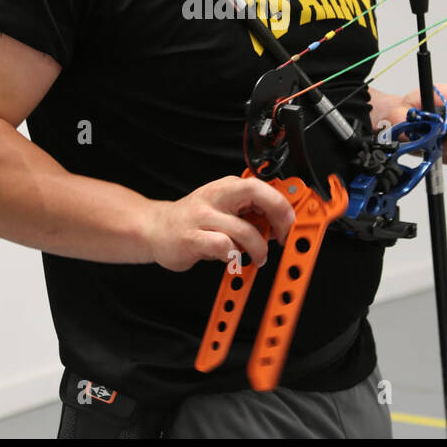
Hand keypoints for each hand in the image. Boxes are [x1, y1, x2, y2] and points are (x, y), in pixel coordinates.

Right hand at [147, 175, 295, 271]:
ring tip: (257, 257)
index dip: (283, 204)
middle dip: (278, 215)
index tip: (292, 223)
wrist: (154, 228)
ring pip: (243, 229)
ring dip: (258, 249)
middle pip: (255, 192)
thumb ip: (249, 211)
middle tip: (281, 236)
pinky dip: (234, 256)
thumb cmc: (194, 220)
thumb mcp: (223, 207)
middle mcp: (216, 197)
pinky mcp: (191, 238)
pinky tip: (232, 259)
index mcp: (227, 187)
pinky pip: (222, 246)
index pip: (263, 186)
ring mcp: (202, 216)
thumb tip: (282, 220)